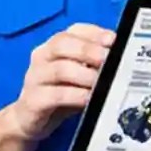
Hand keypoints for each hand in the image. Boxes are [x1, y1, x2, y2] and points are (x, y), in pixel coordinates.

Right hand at [7, 23, 113, 141]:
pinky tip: (88, 99)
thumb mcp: (78, 76)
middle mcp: (42, 57)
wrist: (29, 120)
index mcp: (54, 46)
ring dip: (84, 75)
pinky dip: (74, 96)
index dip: (94, 33)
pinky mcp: (33, 100)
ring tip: (101, 82)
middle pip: (63, 44)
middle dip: (88, 50)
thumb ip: (94, 65)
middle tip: (107, 60)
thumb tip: (121, 59)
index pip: (73, 31)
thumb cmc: (59, 93)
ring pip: (59, 69)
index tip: (113, 40)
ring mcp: (34, 78)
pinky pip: (54, 95)